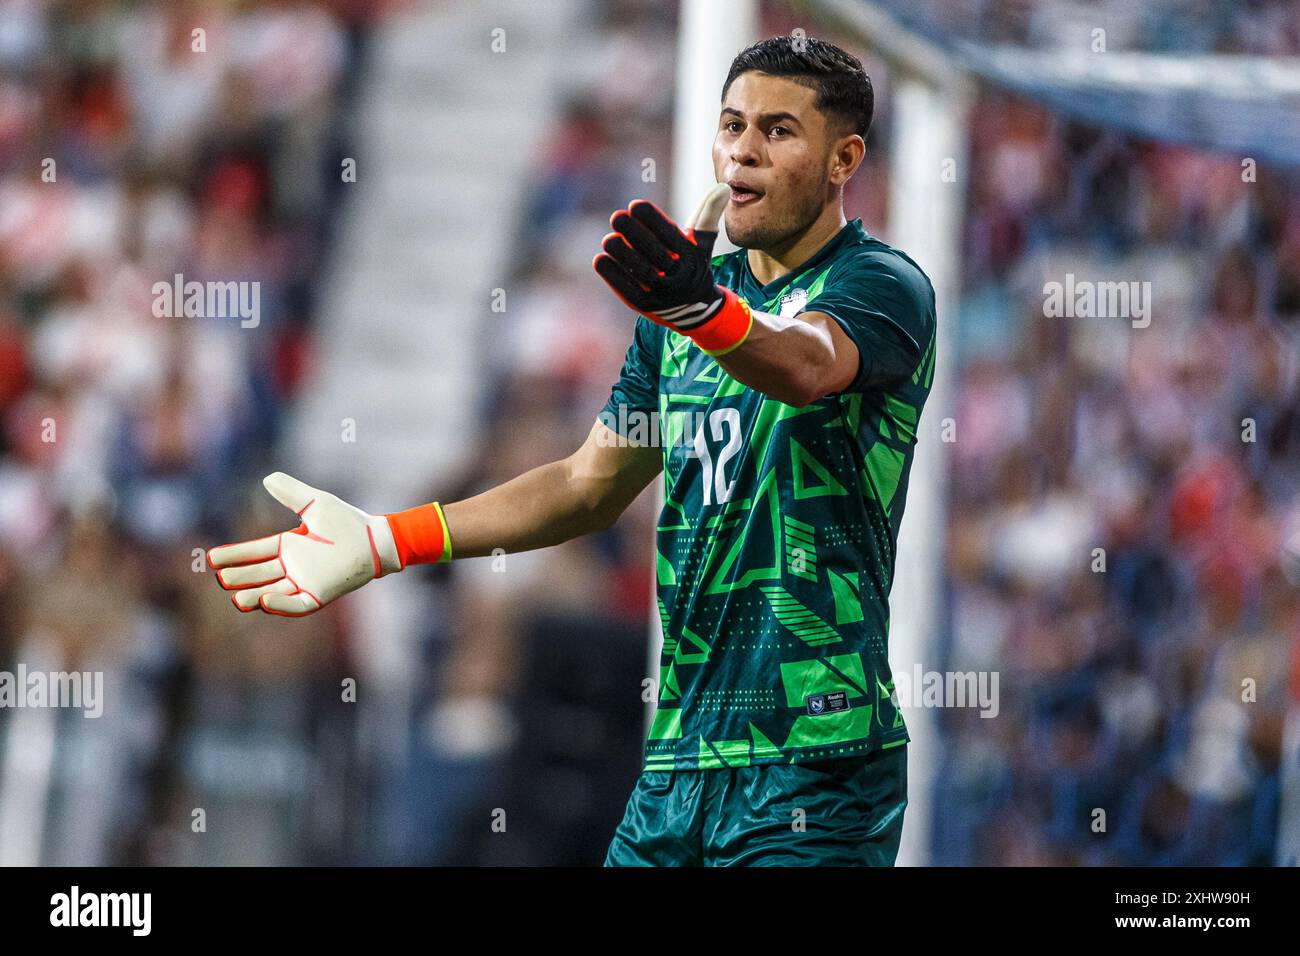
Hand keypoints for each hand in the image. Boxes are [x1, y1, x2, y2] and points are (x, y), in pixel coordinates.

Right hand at [206, 472, 401, 616]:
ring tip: (236, 598)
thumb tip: (267, 479)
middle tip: (221, 578)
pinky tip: (265, 600)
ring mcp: (306, 582)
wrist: (375, 539)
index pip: (255, 552)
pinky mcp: (320, 593)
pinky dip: (281, 605)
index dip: (235, 555)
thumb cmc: (348, 521)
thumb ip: (292, 493)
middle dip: (241, 577)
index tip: (213, 558)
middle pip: (259, 574)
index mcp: (289, 546)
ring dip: (254, 596)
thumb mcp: (315, 503)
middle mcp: (294, 566)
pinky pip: (297, 604)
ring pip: (273, 592)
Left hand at [594, 182, 731, 330]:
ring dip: (622, 254)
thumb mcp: (703, 241)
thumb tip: (724, 187)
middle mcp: (679, 276)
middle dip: (634, 233)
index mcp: (692, 256)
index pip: (670, 234)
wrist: (697, 310)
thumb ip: (708, 213)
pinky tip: (600, 260)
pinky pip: (628, 290)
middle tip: (617, 217)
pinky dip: (613, 275)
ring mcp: (663, 293)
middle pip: (654, 252)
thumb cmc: (693, 264)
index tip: (635, 205)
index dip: (652, 219)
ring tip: (608, 239)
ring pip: (640, 271)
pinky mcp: (646, 306)